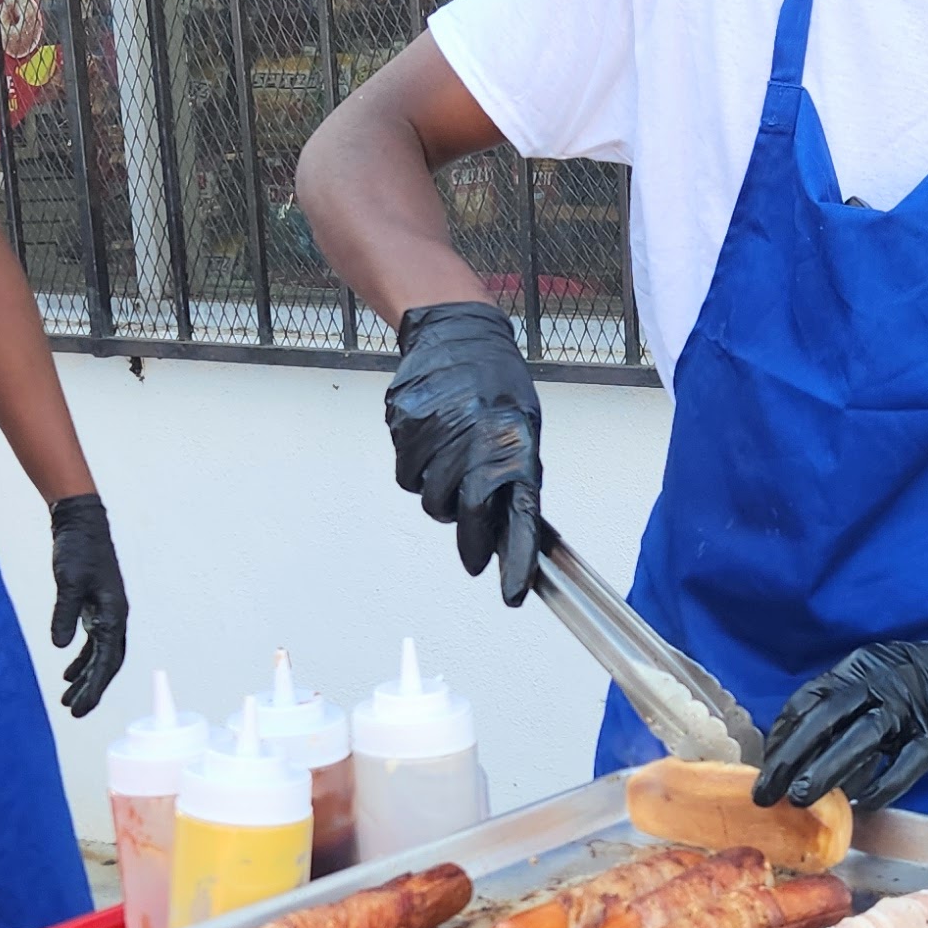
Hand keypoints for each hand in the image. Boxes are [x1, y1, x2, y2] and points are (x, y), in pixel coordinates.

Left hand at [47, 492, 127, 718]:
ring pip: (100, 656)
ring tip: (67, 699)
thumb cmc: (78, 549)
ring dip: (85, 678)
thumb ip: (65, 614)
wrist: (82, 523)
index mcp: (114, 614)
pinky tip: (67, 672)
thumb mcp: (69, 581)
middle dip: (92, 690)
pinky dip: (82, 659)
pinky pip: (93, 642)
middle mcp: (116, 617)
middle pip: (107, 664)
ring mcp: (108, 613)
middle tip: (73, 712)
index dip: (94, 688)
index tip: (80, 709)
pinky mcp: (96, 607)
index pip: (107, 661)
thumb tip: (60, 647)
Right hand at [384, 301, 540, 604]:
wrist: (455, 333)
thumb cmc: (496, 383)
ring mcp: (434, 434)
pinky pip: (407, 472)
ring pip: (426, 496)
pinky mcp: (404, 427)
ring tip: (451, 455)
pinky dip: (418, 466)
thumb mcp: (523, 427)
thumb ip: (517, 476)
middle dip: (465, 530)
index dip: (515, 558)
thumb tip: (514, 527)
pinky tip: (432, 438)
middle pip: (457, 512)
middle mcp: (473, 441)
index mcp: (513, 443)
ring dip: (438, 489)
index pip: (517, 514)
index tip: (512, 594)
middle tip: (469, 525)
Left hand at [752, 624, 927, 813]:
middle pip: (826, 719)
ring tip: (801, 799)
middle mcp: (880, 684)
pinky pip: (906, 762)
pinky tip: (860, 805)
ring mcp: (912, 708)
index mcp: (859, 671)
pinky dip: (882, 784)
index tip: (765, 767)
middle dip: (791, 757)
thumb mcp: (878, 677)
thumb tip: (800, 747)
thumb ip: (844, 704)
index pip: (808, 701)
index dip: (783, 736)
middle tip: (767, 793)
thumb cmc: (926, 681)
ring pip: (861, 738)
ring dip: (827, 769)